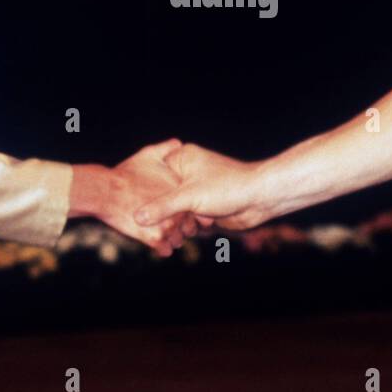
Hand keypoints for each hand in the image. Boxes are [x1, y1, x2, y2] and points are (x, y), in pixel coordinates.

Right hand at [69, 139, 198, 255]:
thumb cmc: (126, 173)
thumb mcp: (148, 154)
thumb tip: (177, 143)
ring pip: (178, 240)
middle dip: (182, 227)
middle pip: (189, 227)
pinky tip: (157, 242)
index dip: (189, 210)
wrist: (105, 191)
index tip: (181, 212)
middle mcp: (179, 210)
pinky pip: (165, 250)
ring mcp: (168, 226)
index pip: (195, 207)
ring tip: (162, 233)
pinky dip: (162, 248)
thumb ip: (166, 148)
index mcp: (181, 191)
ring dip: (171, 239)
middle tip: (171, 224)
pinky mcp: (155, 239)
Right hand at [136, 143, 270, 230]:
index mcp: (182, 159)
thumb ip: (161, 207)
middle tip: (147, 223)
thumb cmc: (227, 188)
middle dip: (161, 211)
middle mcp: (189, 172)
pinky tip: (186, 232)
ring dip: (177, 221)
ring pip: (176, 209)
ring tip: (171, 228)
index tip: (131, 206)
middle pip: (163, 194)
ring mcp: (197, 190)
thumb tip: (136, 218)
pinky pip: (189, 218)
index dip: (144, 192)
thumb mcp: (189, 198)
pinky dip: (188, 225)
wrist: (260, 199)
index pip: (154, 175)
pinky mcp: (206, 206)